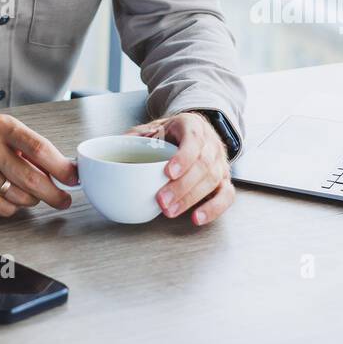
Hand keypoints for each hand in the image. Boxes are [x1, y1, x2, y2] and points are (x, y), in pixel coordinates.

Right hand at [0, 115, 77, 216]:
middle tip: (63, 199)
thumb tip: (67, 171)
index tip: (73, 178)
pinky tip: (8, 193)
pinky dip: (14, 205)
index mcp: (3, 126)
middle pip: (32, 179)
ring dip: (32, 199)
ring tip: (27, 189)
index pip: (39, 149)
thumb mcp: (10, 131)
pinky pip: (5, 208)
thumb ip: (36, 149)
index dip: (61, 168)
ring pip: (20, 197)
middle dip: (54, 194)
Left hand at [125, 112, 234, 226]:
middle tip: (162, 201)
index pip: (193, 139)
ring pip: (213, 180)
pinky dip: (213, 208)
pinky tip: (197, 218)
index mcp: (192, 125)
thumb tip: (116, 147)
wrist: (195, 132)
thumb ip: (136, 137)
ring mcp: (220, 162)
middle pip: (203, 165)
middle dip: (182, 186)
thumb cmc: (173, 133)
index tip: (167, 172)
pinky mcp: (225, 180)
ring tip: (170, 211)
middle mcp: (210, 143)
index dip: (182, 157)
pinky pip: (226, 196)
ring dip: (191, 199)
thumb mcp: (154, 128)